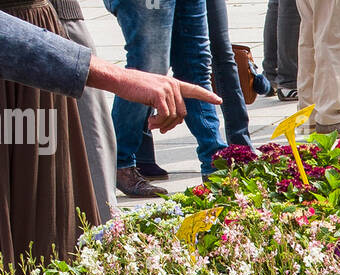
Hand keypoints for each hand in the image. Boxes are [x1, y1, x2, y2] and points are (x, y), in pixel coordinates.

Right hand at [86, 58, 221, 130]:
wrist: (120, 80)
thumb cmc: (135, 88)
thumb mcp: (154, 94)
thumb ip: (167, 103)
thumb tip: (174, 120)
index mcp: (173, 83)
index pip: (194, 89)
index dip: (207, 96)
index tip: (219, 100)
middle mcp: (172, 84)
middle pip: (182, 113)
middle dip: (172, 125)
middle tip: (159, 129)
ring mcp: (167, 88)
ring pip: (174, 116)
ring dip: (163, 125)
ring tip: (151, 125)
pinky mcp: (160, 94)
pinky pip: (165, 116)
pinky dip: (158, 122)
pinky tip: (149, 122)